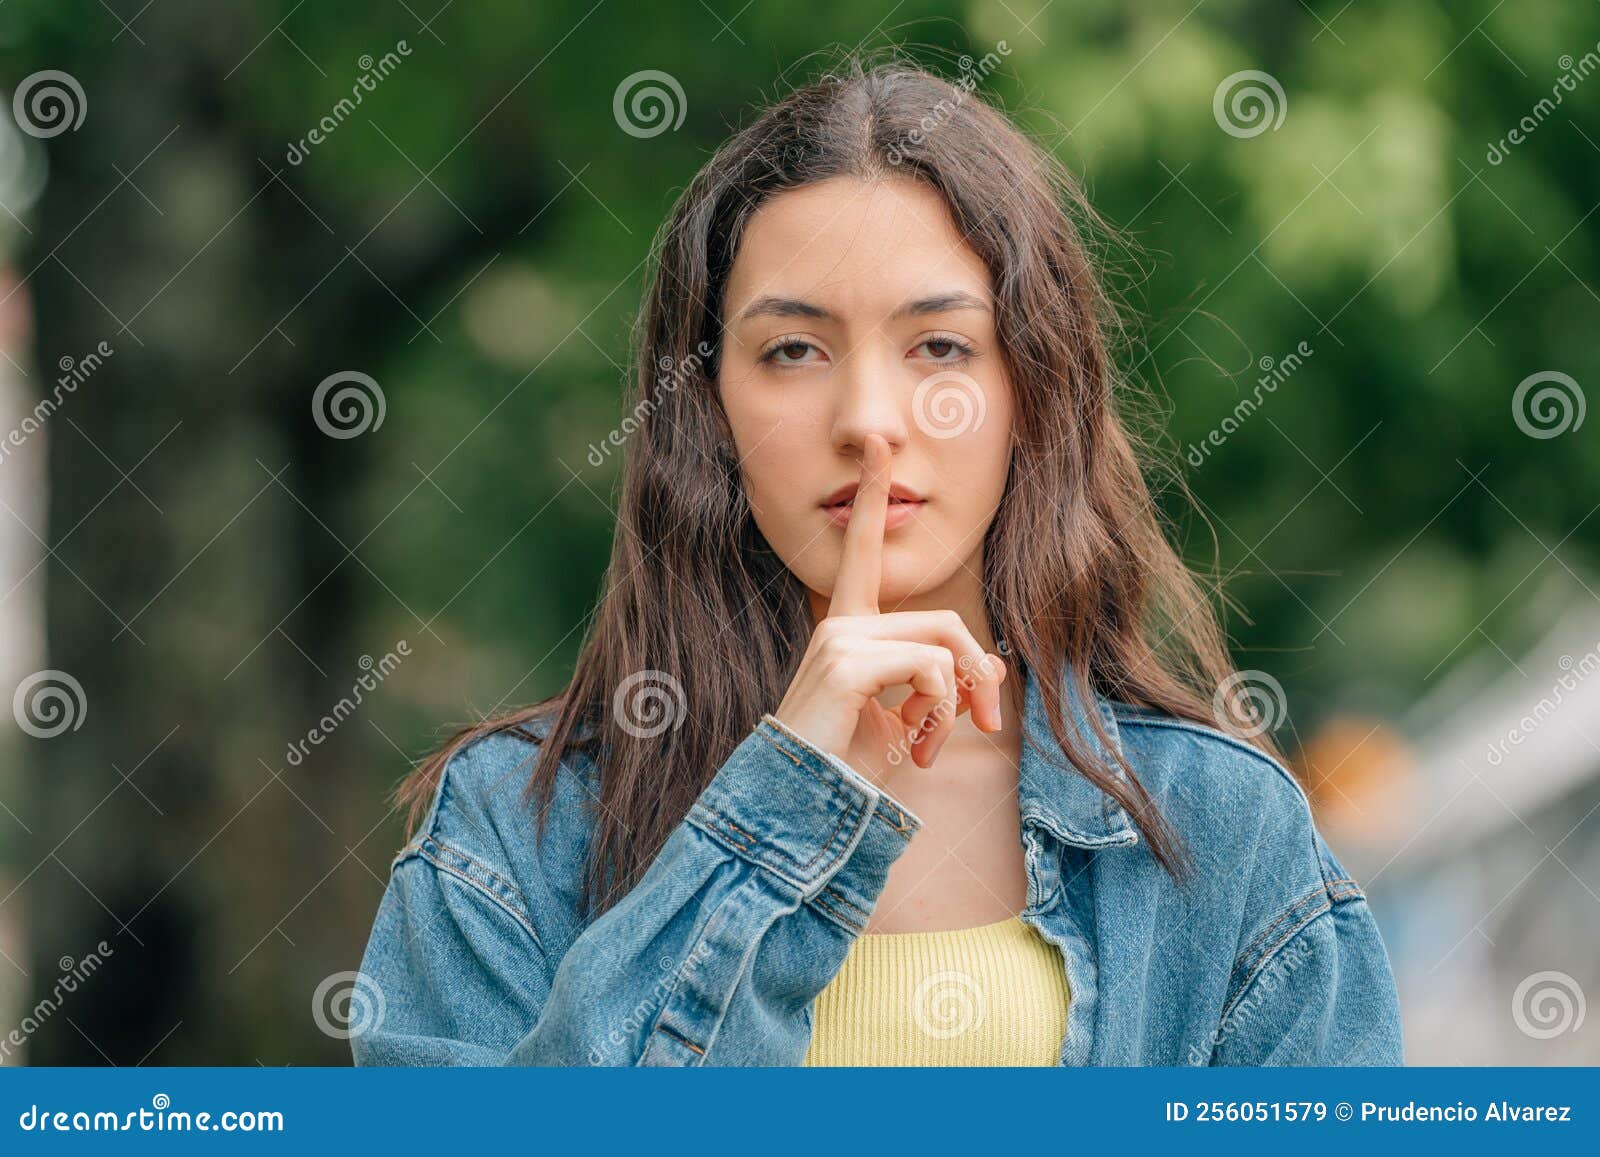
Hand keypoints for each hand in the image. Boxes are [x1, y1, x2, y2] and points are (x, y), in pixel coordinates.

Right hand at [772, 433, 1006, 778]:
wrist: (803, 807)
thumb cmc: (848, 767)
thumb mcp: (906, 718)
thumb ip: (941, 682)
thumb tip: (991, 666)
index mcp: (848, 630)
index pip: (863, 553)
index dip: (872, 498)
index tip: (879, 447)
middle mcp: (840, 626)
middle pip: (943, 620)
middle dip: (978, 672)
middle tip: (986, 721)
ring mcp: (839, 641)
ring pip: (942, 643)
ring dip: (957, 702)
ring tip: (935, 744)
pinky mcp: (846, 664)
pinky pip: (930, 669)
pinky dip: (941, 713)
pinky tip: (918, 746)